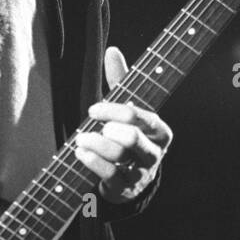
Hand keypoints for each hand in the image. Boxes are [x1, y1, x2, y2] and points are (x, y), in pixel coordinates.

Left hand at [74, 46, 172, 203]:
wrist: (130, 180)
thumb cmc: (128, 137)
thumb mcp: (127, 110)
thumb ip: (122, 82)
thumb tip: (112, 50)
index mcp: (160, 131)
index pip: (141, 117)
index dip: (115, 111)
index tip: (93, 109)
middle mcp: (154, 152)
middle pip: (133, 138)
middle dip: (109, 128)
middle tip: (91, 123)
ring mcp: (140, 172)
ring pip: (119, 156)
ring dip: (96, 144)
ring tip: (80, 139)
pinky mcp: (125, 188)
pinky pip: (109, 175)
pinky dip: (92, 162)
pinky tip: (80, 153)